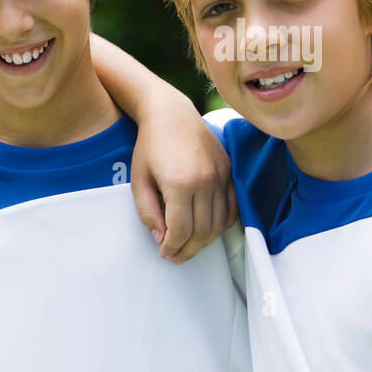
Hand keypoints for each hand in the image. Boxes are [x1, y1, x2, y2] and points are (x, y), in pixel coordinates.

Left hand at [130, 101, 237, 262]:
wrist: (171, 114)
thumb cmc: (149, 147)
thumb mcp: (138, 182)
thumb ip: (148, 213)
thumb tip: (161, 238)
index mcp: (180, 184)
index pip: (181, 230)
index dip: (172, 247)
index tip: (164, 254)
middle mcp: (206, 181)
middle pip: (203, 231)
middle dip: (188, 250)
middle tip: (175, 256)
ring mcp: (222, 176)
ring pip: (220, 223)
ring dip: (205, 241)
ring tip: (188, 246)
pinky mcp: (229, 171)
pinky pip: (232, 208)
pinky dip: (222, 224)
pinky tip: (206, 229)